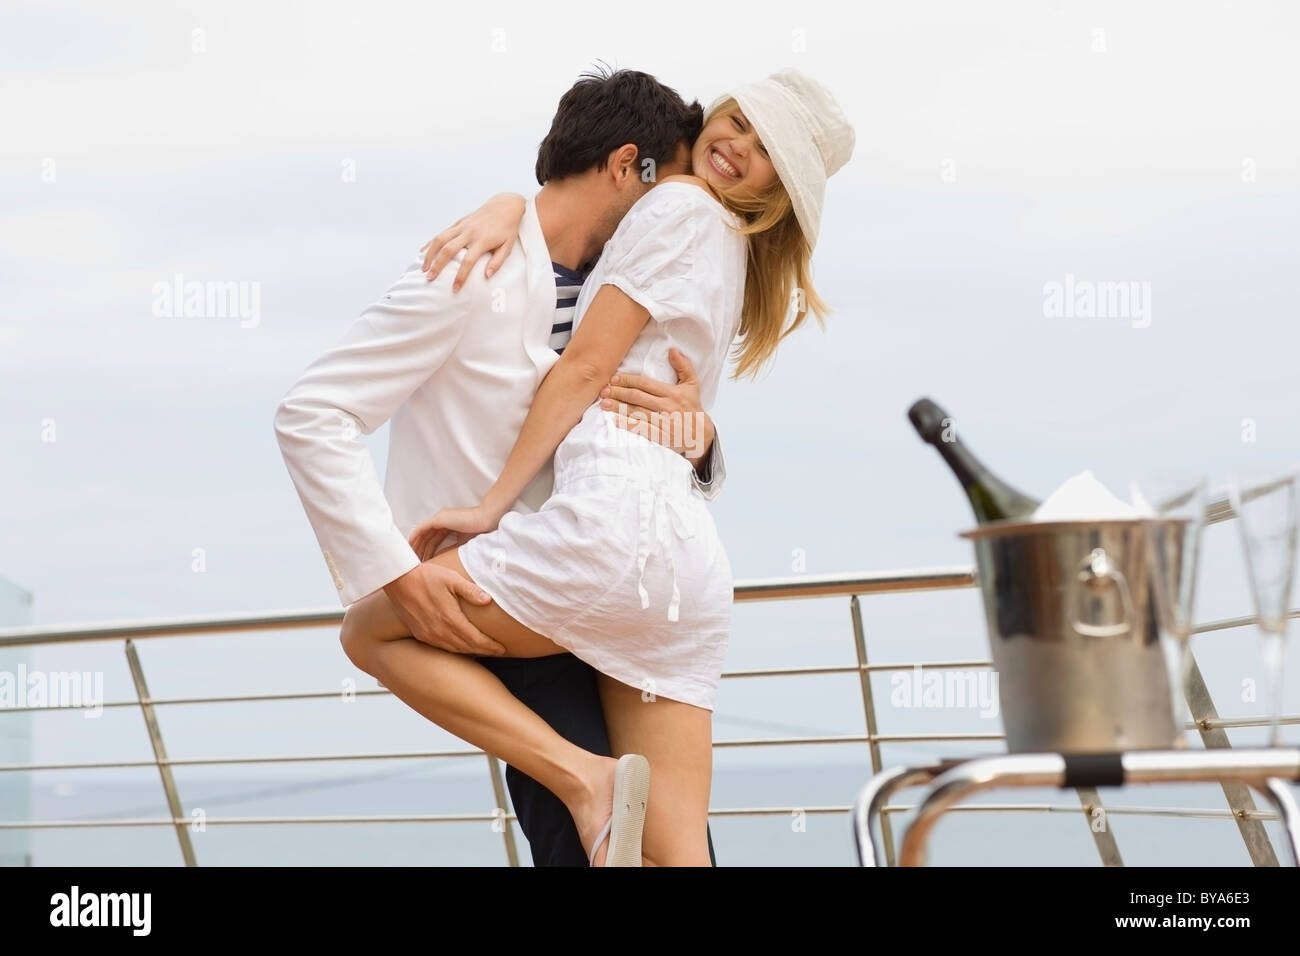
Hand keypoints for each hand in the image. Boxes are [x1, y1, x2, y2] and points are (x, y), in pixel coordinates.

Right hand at [382, 562, 504, 655]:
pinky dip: (456, 650)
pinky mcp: (420, 634)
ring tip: (484, 651)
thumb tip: (488, 600)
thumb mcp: (451, 579)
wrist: (398, 581)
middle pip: (467, 647)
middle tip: (498, 653)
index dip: (491, 646)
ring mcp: (429, 635)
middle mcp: (439, 631)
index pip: (476, 639)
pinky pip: (442, 647)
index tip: (503, 649)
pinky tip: (462, 647)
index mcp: (450, 618)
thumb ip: (471, 591)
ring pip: (455, 650)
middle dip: (485, 651)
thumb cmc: (426, 577)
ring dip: (471, 652)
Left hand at [408, 504, 501, 561]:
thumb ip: (452, 547)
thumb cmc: (479, 530)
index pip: (433, 538)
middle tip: (413, 561)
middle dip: (418, 549)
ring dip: (415, 545)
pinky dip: (415, 538)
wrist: (485, 519)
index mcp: (448, 524)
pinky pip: (421, 529)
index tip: (422, 559)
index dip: (426, 549)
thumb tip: (444, 558)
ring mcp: (439, 518)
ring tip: (411, 557)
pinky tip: (411, 546)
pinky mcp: (438, 519)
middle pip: (425, 536)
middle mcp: (441, 519)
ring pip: (421, 533)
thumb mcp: (463, 542)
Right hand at [419, 193, 526, 291]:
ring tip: (424, 268)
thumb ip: (497, 262)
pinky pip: (442, 233)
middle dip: (437, 265)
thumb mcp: (508, 247)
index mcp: (482, 240)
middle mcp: (469, 232)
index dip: (461, 277)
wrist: (505, 206)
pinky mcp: (459, 222)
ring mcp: (462, 225)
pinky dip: (431, 242)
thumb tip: (487, 276)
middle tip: (430, 279)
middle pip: (448, 249)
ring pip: (440, 239)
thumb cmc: (508, 229)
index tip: (455, 289)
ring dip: (430, 254)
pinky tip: (423, 251)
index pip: (468, 261)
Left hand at [599, 348, 715, 465]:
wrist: (702, 435)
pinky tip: (615, 421)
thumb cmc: (694, 408)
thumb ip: (684, 366)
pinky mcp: (662, 437)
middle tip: (604, 390)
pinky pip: (641, 429)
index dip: (627, 380)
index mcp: (672, 393)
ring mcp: (663, 423)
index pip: (645, 383)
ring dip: (618, 408)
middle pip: (637, 397)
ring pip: (636, 412)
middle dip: (618, 392)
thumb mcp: (693, 385)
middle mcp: (667, 407)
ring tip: (604, 404)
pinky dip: (627, 425)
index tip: (614, 378)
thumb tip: (672, 350)